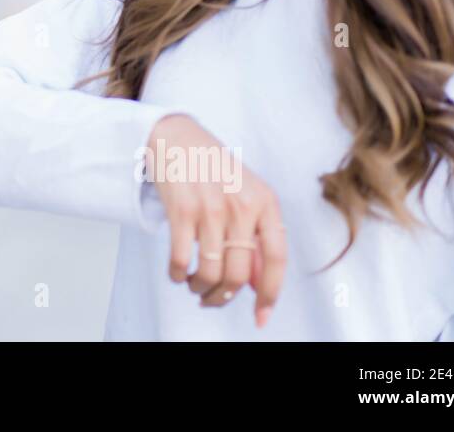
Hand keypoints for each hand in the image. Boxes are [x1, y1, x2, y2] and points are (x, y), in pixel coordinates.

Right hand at [145, 113, 286, 327]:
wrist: (177, 136)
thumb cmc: (213, 168)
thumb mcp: (246, 195)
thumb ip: (255, 237)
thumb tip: (257, 285)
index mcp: (265, 202)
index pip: (276, 259)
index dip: (271, 294)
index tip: (261, 316)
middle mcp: (242, 205)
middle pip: (239, 275)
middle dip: (223, 298)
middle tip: (212, 299)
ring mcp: (211, 207)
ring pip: (211, 272)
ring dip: (201, 289)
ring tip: (195, 286)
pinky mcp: (181, 209)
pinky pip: (182, 260)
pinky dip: (178, 275)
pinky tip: (178, 272)